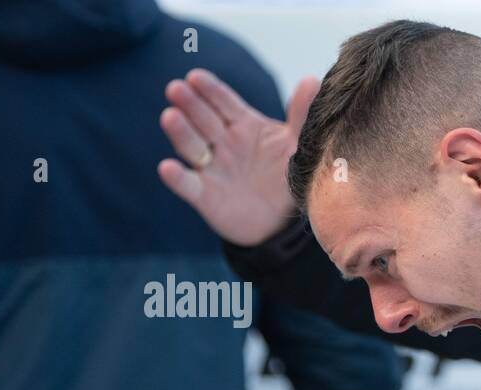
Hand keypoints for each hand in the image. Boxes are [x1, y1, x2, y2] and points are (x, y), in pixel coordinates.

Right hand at [157, 69, 319, 245]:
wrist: (283, 221)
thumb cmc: (286, 173)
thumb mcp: (296, 144)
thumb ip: (300, 115)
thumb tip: (312, 81)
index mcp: (242, 124)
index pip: (223, 102)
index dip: (210, 90)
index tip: (195, 77)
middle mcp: (221, 142)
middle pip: (203, 119)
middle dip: (190, 104)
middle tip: (176, 88)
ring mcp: (210, 167)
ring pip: (191, 146)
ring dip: (180, 132)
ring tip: (170, 116)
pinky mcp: (204, 195)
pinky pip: (188, 185)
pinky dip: (177, 178)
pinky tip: (168, 168)